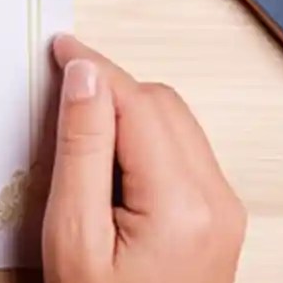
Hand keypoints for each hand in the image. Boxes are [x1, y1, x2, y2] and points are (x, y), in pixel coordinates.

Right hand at [42, 35, 246, 282]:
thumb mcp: (73, 236)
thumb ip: (80, 150)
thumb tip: (85, 78)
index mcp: (181, 203)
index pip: (137, 102)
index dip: (95, 68)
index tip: (60, 47)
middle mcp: (216, 198)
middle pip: (162, 104)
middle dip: (110, 88)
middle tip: (59, 90)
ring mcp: (223, 208)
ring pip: (174, 122)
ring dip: (127, 111)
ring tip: (77, 131)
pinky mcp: (218, 215)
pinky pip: (181, 150)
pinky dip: (142, 139)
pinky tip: (106, 161)